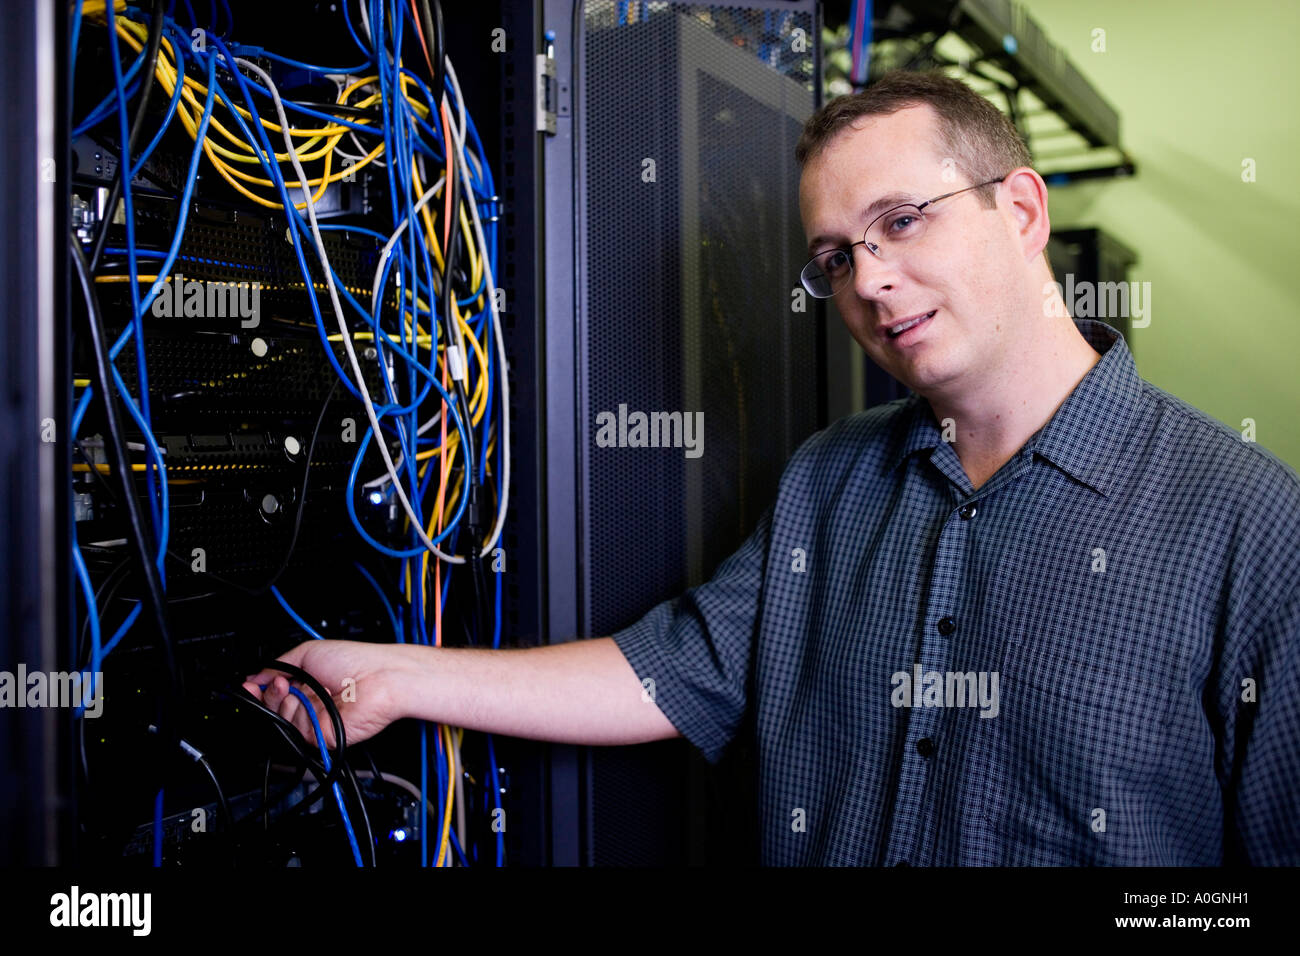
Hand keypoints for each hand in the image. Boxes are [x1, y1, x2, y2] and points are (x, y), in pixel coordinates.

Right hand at [242, 640, 410, 749]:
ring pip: (282, 720)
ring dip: (287, 702)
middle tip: (279, 683)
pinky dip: (302, 714)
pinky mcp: (321, 736)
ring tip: (302, 688)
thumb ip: (279, 665)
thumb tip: (257, 676)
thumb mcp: (308, 653)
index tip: (249, 686)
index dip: (259, 691)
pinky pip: (298, 730)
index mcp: (306, 684)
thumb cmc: (355, 661)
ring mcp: (316, 720)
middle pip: (272, 710)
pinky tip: (314, 702)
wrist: (378, 678)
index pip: (274, 694)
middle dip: (269, 696)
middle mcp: (310, 703)